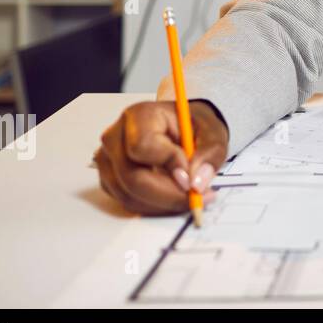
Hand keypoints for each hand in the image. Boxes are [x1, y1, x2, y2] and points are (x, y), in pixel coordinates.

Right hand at [94, 100, 229, 215]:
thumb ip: (209, 155)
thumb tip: (195, 182)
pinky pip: (127, 202)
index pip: (143, 146)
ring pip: (129, 195)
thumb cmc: (193, 127)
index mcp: (140, 115)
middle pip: (132, 177)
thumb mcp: (213, 133)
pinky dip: (153, 207)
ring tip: (189, 196)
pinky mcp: (110, 179)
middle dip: (168, 194)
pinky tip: (173, 197)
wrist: (183, 129)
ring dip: (162, 204)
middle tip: (195, 197)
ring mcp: (108, 159)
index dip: (168, 164)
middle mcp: (116, 136)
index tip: (190, 173)